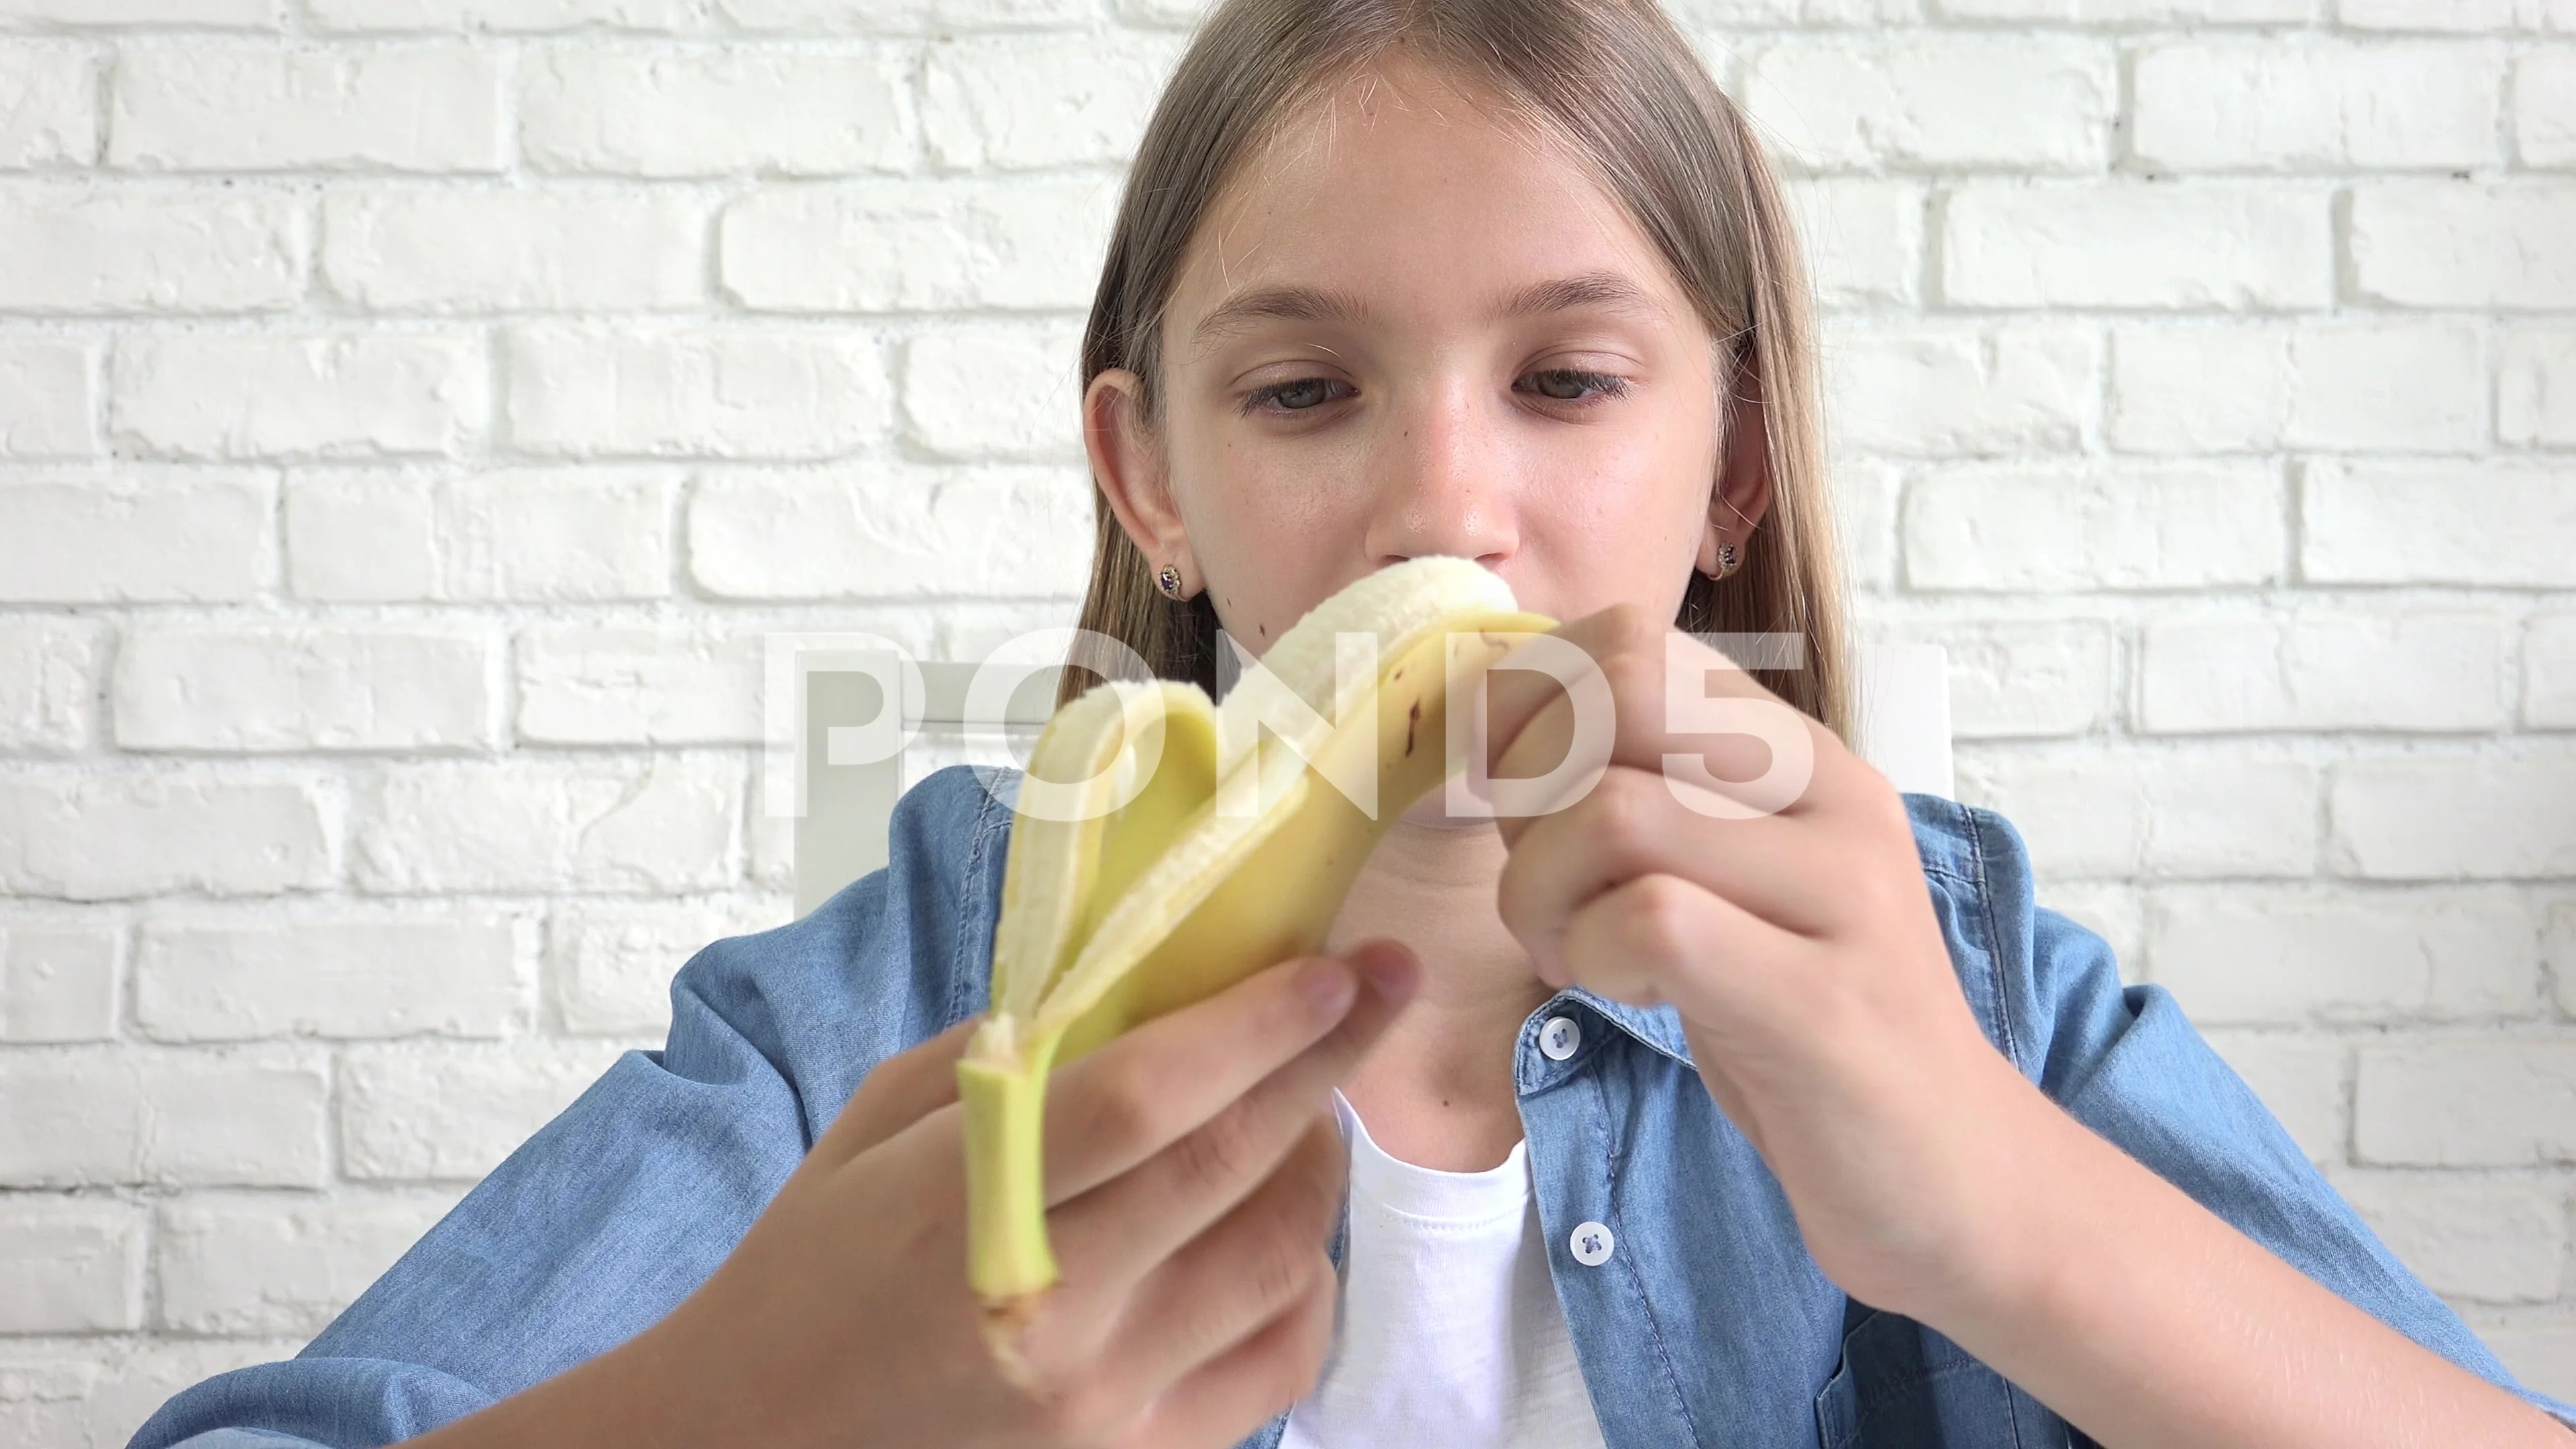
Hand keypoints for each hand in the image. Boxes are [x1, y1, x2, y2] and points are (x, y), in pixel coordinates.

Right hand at [417, 943, 1417, 1448]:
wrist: (762, 1432)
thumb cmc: (817, 1262)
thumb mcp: (878, 1124)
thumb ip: (1006, 1056)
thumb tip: (1144, 989)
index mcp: (969, 1212)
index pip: (1149, 1102)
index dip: (1255, 1027)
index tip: (1330, 965)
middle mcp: (1054, 1314)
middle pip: (1234, 1170)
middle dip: (1328, 1062)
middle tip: (1382, 990)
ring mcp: (1106, 1402)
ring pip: (1280, 1264)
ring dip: (1321, 1167)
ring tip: (1313, 1107)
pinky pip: (1280, 1365)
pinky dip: (1310, 1284)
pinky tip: (1289, 1229)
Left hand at [1481, 604, 2040, 1321]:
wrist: (1952, 1179)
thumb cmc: (1805, 1030)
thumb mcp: (1727, 887)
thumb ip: (1651, 801)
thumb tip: (1501, 735)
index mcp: (1806, 759)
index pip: (1633, 643)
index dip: (1530, 704)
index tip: (1515, 795)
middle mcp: (1834, 801)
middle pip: (1622, 692)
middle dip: (1527, 783)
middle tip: (1540, 878)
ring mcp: (1842, 897)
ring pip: (1617, 811)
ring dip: (1542, 888)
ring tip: (1570, 949)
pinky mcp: (1825, 1004)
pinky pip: (1655, 921)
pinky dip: (1593, 956)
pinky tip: (1618, 991)